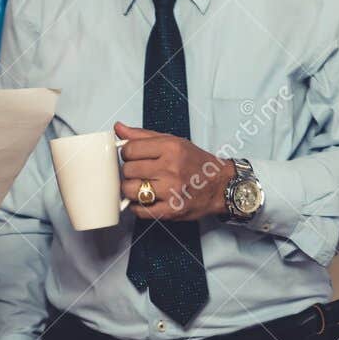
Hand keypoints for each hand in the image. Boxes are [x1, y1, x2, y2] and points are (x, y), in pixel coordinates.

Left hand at [115, 122, 230, 220]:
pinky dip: (138, 206)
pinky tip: (146, 200)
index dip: (127, 154)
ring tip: (141, 187)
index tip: (133, 157)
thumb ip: (143, 136)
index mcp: (170, 148)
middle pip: (128, 170)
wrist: (220, 185)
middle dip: (129, 172)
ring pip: (130, 190)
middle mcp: (171, 168)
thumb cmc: (196, 163)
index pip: (129, 149)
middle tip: (139, 173)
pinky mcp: (171, 210)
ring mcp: (171, 190)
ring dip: (131, 190)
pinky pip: (140, 210)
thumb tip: (118, 129)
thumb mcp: (173, 142)